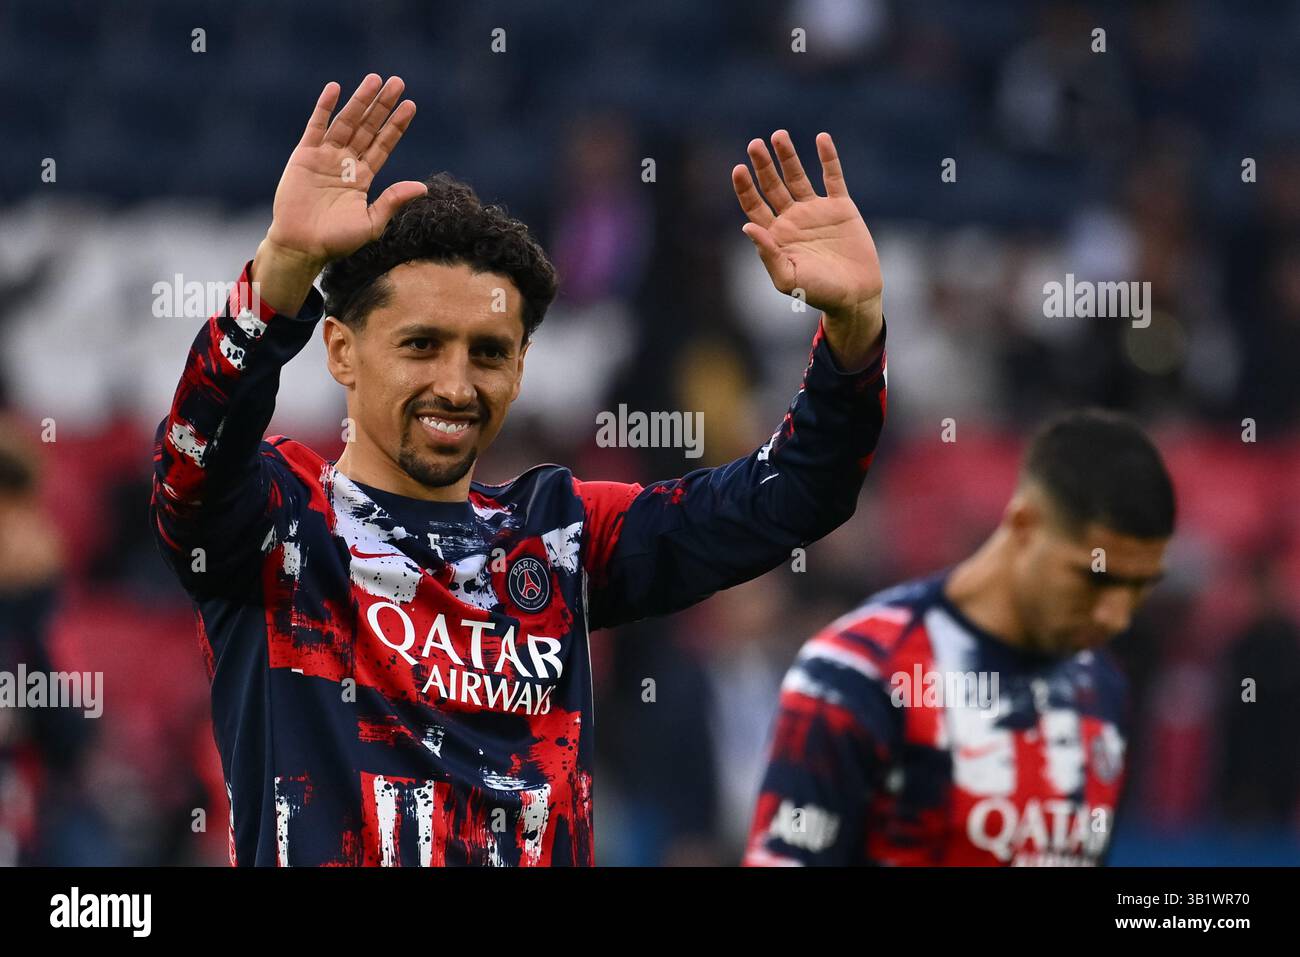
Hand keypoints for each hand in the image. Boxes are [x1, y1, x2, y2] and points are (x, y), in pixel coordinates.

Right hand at [266, 74, 426, 263]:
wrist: (302, 246)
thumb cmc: (337, 241)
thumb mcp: (372, 223)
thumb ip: (393, 201)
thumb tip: (422, 187)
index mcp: (363, 177)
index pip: (383, 145)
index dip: (396, 125)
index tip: (411, 105)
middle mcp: (346, 163)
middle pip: (368, 127)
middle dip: (383, 105)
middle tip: (398, 82)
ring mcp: (325, 157)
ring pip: (346, 122)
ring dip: (360, 100)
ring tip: (375, 80)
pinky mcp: (304, 155)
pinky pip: (316, 126)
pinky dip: (324, 107)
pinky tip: (335, 89)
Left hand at [732, 131, 883, 366]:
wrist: (854, 295)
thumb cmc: (818, 292)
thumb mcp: (787, 278)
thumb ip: (768, 253)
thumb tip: (747, 226)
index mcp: (775, 235)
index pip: (754, 205)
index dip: (745, 187)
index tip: (739, 168)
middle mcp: (792, 219)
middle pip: (772, 185)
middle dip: (763, 165)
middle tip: (755, 145)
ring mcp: (816, 211)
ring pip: (797, 176)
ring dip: (788, 156)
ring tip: (779, 135)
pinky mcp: (841, 207)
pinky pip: (833, 177)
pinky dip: (828, 158)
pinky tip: (821, 138)